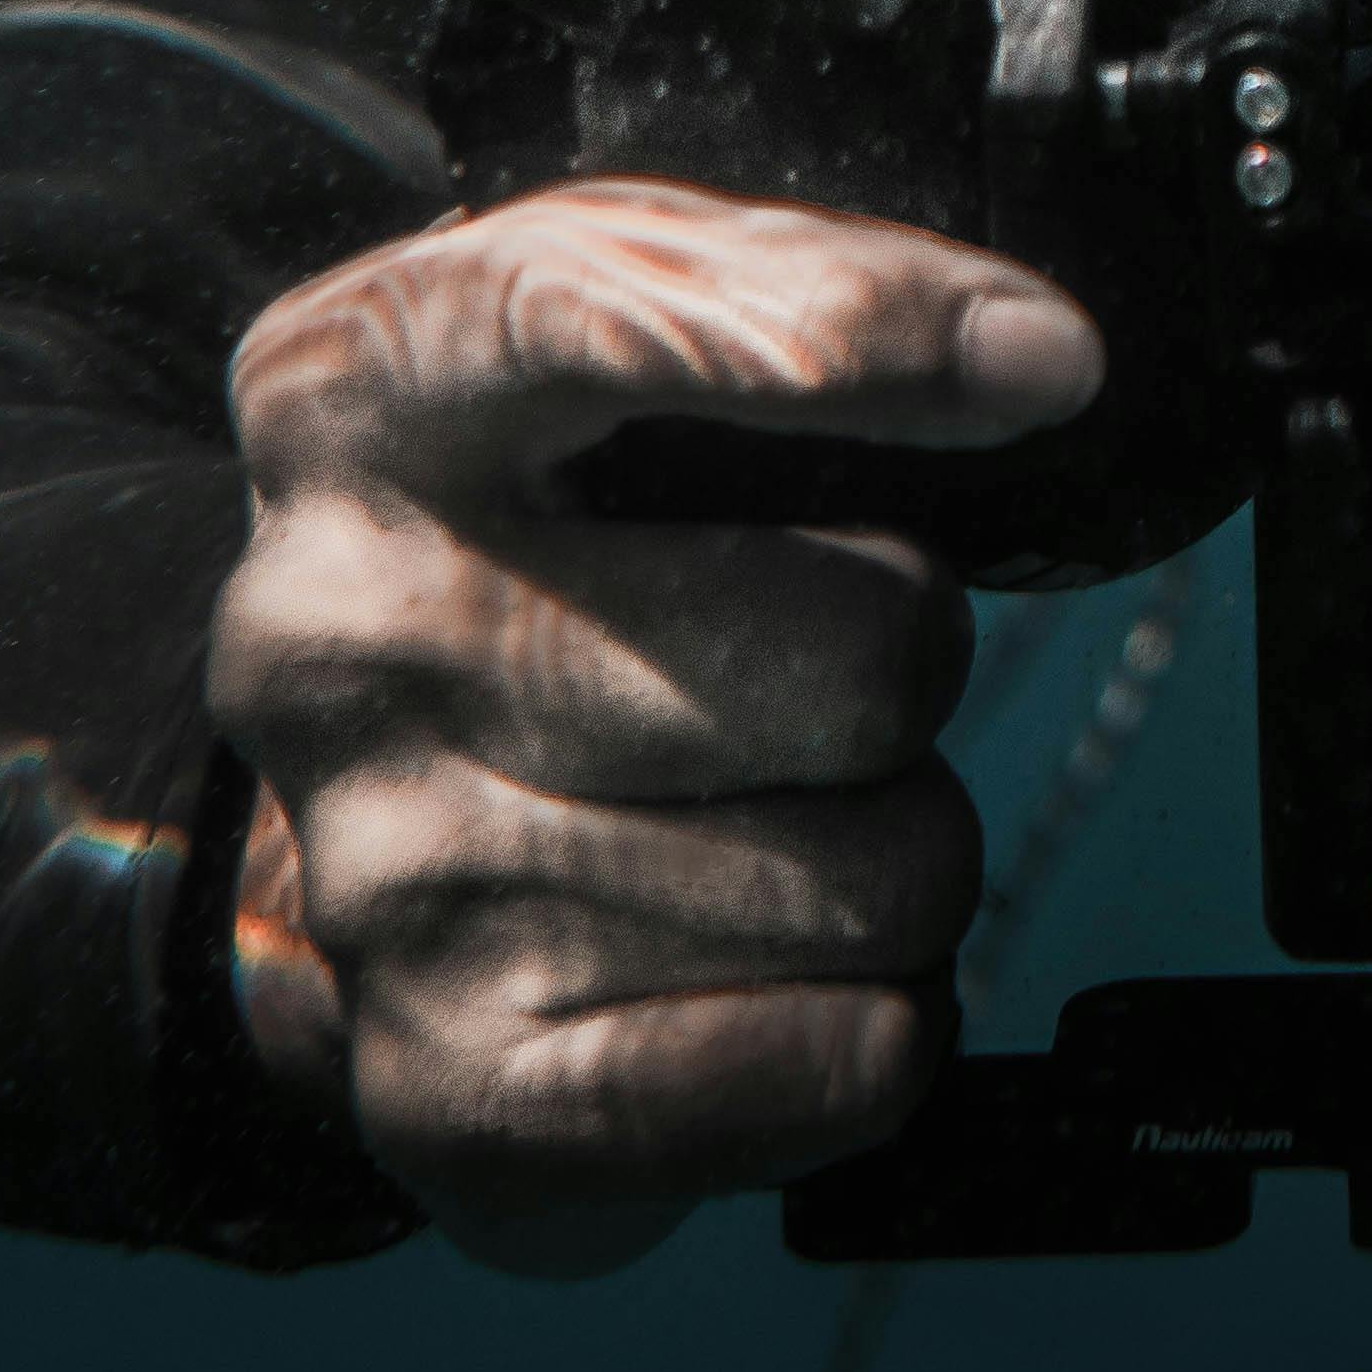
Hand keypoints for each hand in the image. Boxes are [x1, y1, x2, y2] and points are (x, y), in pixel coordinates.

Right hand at [214, 183, 1099, 1256]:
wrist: (347, 831)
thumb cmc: (550, 543)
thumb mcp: (614, 332)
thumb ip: (805, 285)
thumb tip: (1036, 358)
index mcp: (355, 397)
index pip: (595, 315)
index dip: (839, 333)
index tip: (1037, 360)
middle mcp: (334, 634)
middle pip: (859, 648)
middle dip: (913, 659)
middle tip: (813, 663)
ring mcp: (387, 876)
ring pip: (879, 870)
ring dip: (894, 851)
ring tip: (763, 812)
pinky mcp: (460, 1086)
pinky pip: (840, 1061)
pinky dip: (878, 1024)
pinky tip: (769, 962)